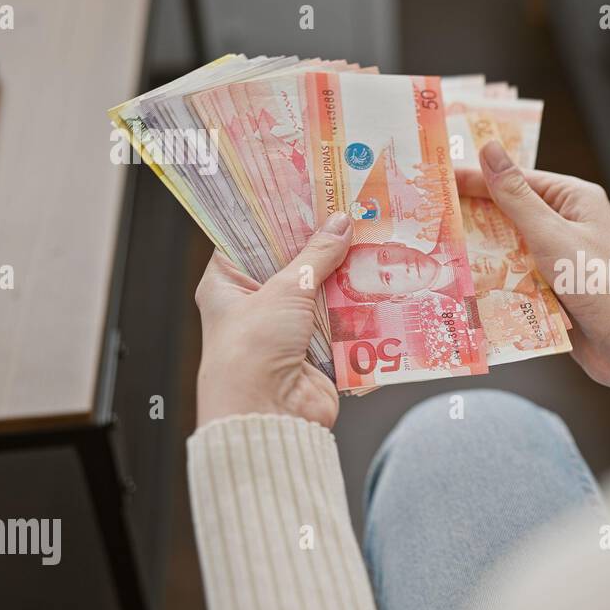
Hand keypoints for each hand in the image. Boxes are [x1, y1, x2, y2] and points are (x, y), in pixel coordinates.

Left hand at [194, 213, 353, 427]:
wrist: (268, 414)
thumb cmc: (252, 350)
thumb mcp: (285, 289)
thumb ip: (317, 255)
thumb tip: (339, 223)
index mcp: (228, 285)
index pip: (252, 240)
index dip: (280, 218)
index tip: (310, 195)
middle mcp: (256, 306)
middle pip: (294, 266)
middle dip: (323, 247)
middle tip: (351, 215)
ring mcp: (288, 330)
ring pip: (322, 294)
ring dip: (346, 278)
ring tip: (373, 244)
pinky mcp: (316, 352)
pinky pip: (342, 324)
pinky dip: (359, 311)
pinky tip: (381, 286)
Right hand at [455, 141, 609, 416]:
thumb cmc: (600, 283)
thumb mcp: (551, 234)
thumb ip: (515, 196)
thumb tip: (490, 149)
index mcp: (573, 199)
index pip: (515, 180)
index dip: (475, 179)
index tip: (435, 179)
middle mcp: (566, 225)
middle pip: (508, 214)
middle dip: (471, 218)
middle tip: (426, 217)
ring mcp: (559, 259)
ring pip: (508, 248)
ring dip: (479, 253)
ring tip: (435, 252)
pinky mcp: (553, 289)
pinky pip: (515, 278)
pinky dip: (493, 281)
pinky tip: (462, 285)